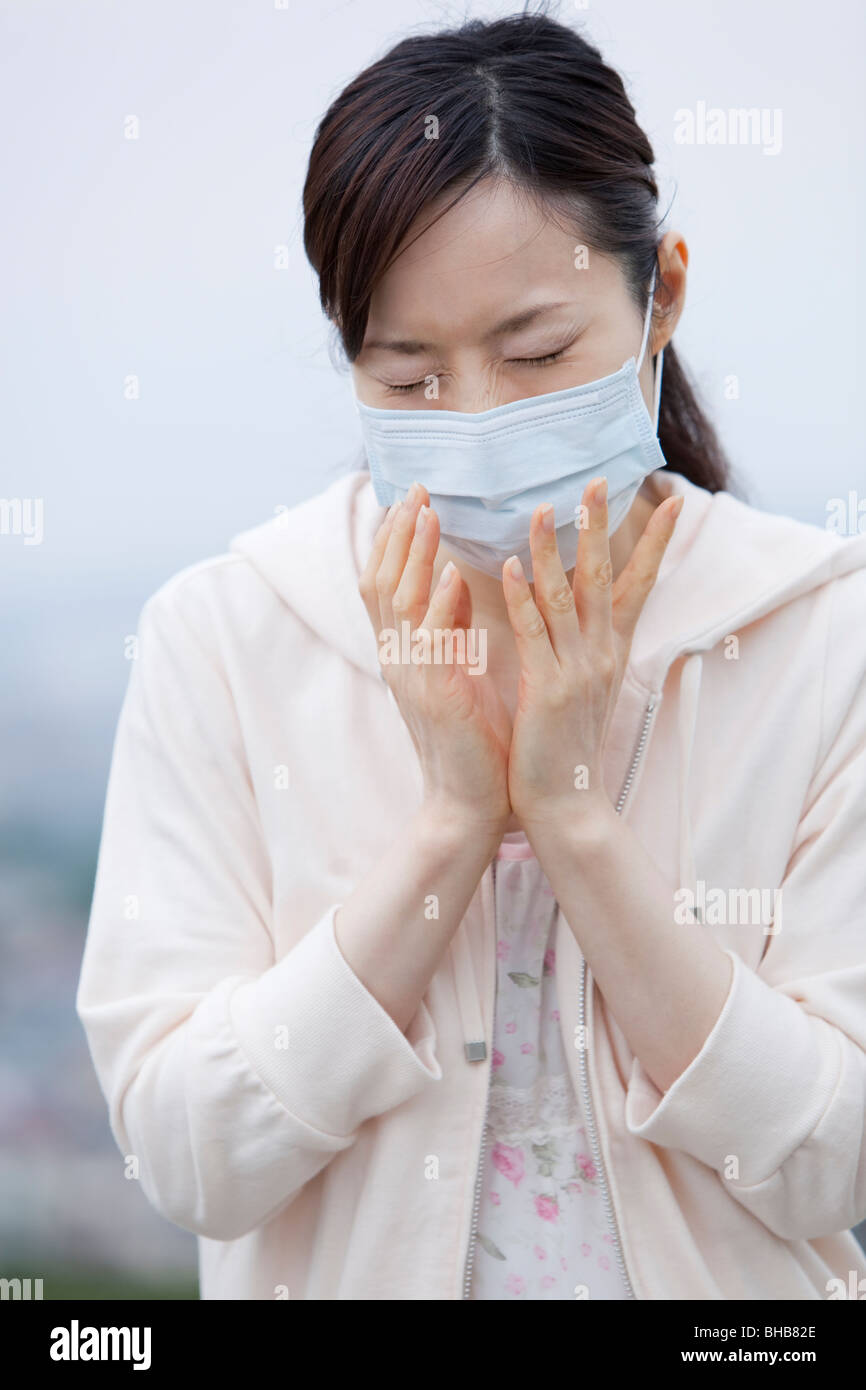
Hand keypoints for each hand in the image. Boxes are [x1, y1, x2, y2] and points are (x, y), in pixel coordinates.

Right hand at [358, 481, 512, 838]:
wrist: (470, 801)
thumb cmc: (475, 738)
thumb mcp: (461, 670)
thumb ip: (453, 627)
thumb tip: (457, 580)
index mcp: (404, 652)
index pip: (386, 583)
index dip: (394, 540)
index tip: (411, 498)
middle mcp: (398, 658)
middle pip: (383, 582)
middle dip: (398, 534)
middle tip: (415, 490)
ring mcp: (410, 676)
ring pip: (400, 603)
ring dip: (413, 556)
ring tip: (427, 514)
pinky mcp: (434, 696)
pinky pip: (431, 643)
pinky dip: (440, 606)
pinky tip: (452, 575)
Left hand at [501, 477, 682, 832]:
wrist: (566, 807)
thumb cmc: (565, 747)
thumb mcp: (583, 688)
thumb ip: (583, 646)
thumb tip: (582, 609)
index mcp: (611, 652)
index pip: (639, 585)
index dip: (654, 543)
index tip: (671, 501)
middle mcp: (601, 655)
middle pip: (606, 578)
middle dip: (601, 527)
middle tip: (598, 481)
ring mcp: (576, 671)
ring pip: (566, 597)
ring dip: (554, 549)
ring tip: (544, 507)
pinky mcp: (546, 690)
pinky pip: (533, 633)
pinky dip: (522, 596)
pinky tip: (512, 564)